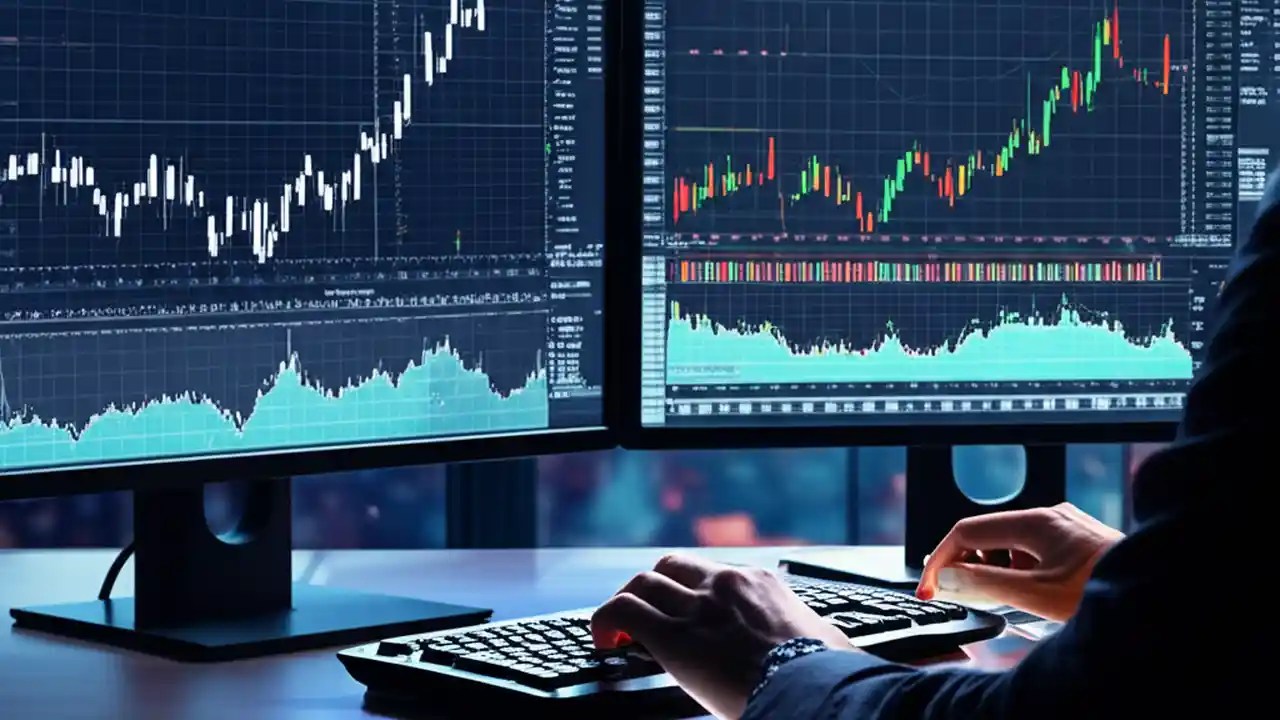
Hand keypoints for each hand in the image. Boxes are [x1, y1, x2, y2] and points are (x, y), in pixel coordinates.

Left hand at [590, 554, 851, 719]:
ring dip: (625, 603)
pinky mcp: (673, 636)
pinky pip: (622, 612)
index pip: (711, 572)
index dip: (690, 590)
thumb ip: (810, 632)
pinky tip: (603, 639)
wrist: (813, 690)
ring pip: (640, 584)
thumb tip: (826, 643)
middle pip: (669, 567)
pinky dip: (604, 620)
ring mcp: (697, 607)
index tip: (685, 609)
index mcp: (760, 584)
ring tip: (618, 628)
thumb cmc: (826, 673)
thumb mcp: (824, 639)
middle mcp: (724, 585)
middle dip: (651, 587)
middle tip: (643, 612)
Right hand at [916, 503, 1123, 621]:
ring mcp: (1067, 526)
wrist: (1161, 595)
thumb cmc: (1107, 594)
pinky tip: (1033, 593)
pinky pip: (1034, 549)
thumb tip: (946, 577)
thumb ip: (984, 584)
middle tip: (961, 595)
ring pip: (1011, 542)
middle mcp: (1051, 516)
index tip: (931, 587)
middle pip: (988, 533)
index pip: (968, 531)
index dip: (942, 560)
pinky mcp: (1078, 540)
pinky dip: (1020, 569)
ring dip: (996, 568)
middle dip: (968, 564)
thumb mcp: (1037, 595)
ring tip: (1007, 598)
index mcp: (1037, 521)